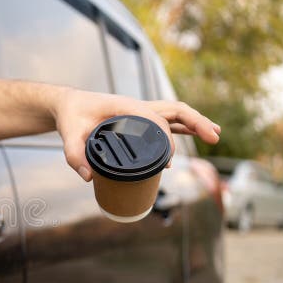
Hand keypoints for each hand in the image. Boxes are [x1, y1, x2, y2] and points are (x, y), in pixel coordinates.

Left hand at [53, 88, 220, 181]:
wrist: (68, 105)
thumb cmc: (70, 117)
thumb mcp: (68, 135)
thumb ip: (74, 155)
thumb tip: (88, 178)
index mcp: (123, 106)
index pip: (153, 117)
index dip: (165, 136)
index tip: (169, 158)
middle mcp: (136, 107)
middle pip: (173, 110)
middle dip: (195, 122)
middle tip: (214, 137)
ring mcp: (140, 111)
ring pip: (174, 113)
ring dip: (194, 123)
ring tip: (214, 135)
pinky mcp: (139, 118)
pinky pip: (166, 121)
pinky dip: (182, 128)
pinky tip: (192, 138)